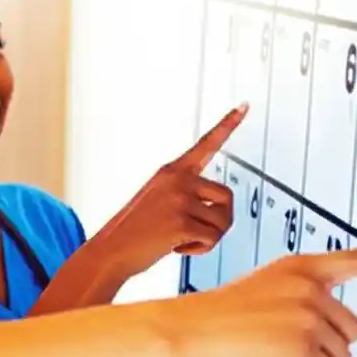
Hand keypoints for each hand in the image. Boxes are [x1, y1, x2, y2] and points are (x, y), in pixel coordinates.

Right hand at [92, 104, 245, 278]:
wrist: (110, 252)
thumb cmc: (135, 231)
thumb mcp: (158, 200)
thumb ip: (187, 194)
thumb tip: (223, 209)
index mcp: (171, 171)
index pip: (206, 144)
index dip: (228, 125)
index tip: (245, 105)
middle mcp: (177, 179)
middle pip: (227, 197)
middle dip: (219, 220)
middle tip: (195, 232)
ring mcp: (179, 199)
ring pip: (223, 221)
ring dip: (208, 237)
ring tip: (181, 239)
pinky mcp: (181, 222)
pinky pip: (212, 239)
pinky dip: (200, 249)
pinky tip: (177, 248)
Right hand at [170, 235, 356, 356]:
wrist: (180, 331)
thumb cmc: (211, 318)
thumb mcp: (260, 293)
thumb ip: (299, 302)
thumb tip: (333, 343)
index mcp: (298, 268)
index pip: (356, 259)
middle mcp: (311, 289)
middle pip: (351, 331)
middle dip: (323, 345)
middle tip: (277, 344)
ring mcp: (309, 319)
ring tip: (266, 354)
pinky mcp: (304, 351)